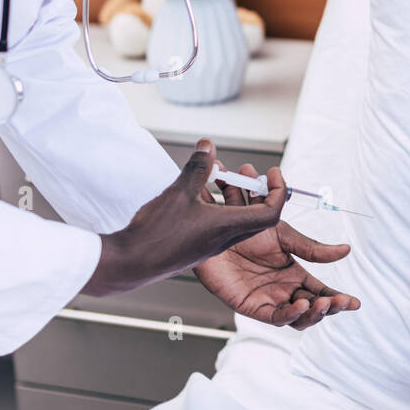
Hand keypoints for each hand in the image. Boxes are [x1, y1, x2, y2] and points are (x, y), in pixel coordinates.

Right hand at [86, 138, 289, 296]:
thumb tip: (208, 146)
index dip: (278, 191)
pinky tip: (198, 192)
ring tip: (218, 174)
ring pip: (234, 219)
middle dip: (254, 190)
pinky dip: (217, 206)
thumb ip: (198, 168)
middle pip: (256, 215)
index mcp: (228, 227)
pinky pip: (217, 225)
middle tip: (244, 172)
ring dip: (233, 196)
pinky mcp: (197, 247)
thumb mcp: (180, 192)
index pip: (271, 213)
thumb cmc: (156, 234)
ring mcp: (211, 245)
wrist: (131, 263)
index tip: (273, 173)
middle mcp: (225, 239)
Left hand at [193, 156, 358, 329]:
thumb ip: (313, 248)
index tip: (355, 302)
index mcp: (294, 274)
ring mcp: (268, 299)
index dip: (339, 299)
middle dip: (330, 308)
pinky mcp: (250, 306)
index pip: (321, 291)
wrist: (214, 226)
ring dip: (314, 314)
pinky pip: (274, 317)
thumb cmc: (245, 229)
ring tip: (323, 303)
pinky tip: (301, 305)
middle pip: (313, 308)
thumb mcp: (286, 236)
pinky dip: (290, 314)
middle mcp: (283, 289)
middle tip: (340, 302)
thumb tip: (346, 251)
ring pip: (297, 317)